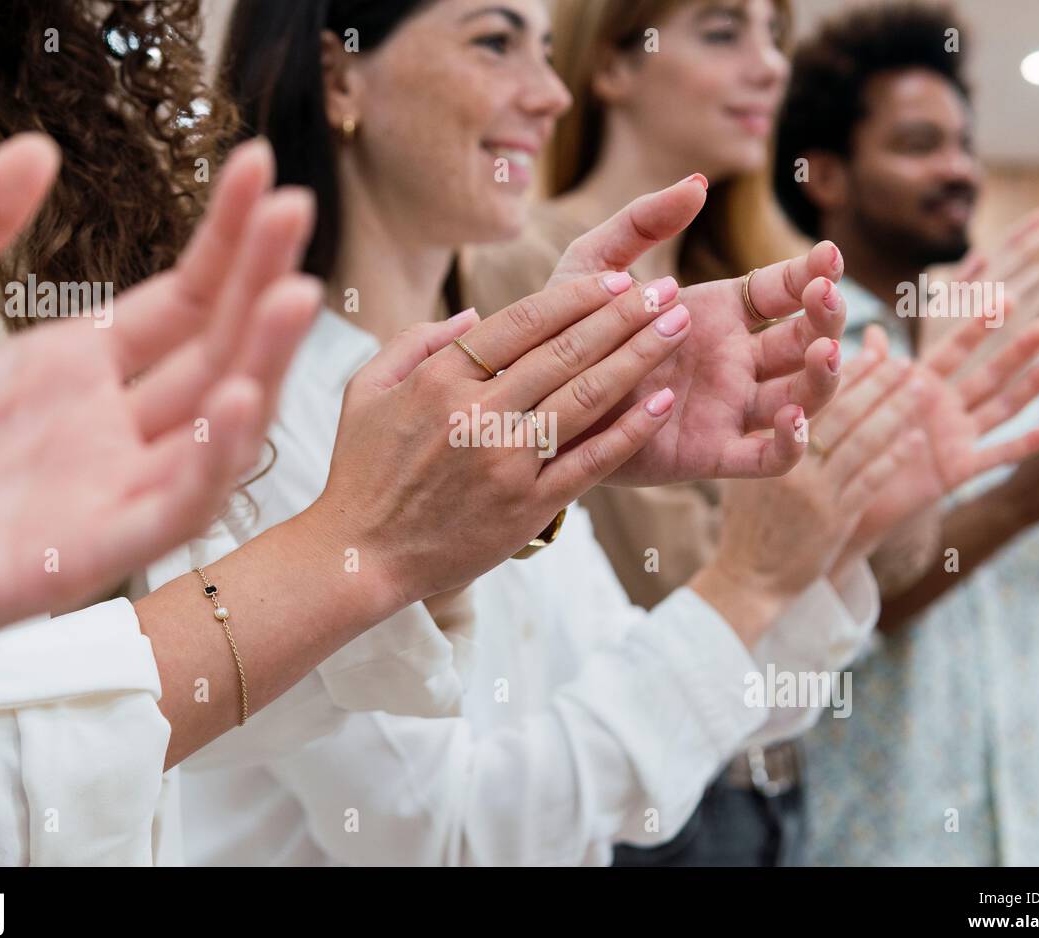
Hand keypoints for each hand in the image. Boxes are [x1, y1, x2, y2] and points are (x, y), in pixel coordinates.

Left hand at [0, 135, 318, 662]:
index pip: (180, 301)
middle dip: (259, 280)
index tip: (260, 170)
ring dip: (262, 363)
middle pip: (214, 351)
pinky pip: (172, 510)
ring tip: (294, 294)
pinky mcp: (83, 556)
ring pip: (216, 428)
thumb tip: (37, 151)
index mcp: (68, 375)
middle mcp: (104, 432)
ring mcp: (102, 492)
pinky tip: (236, 400)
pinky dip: (212, 462)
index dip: (225, 239)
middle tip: (298, 208)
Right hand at [311, 271, 691, 604]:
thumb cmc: (362, 470)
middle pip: (566, 352)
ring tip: (677, 327)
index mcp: (439, 379)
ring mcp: (505, 463)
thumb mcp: (367, 389)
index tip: (618, 279)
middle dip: (625, 315)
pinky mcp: (526, 507)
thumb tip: (478, 315)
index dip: (579, 296)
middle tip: (667, 289)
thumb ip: (417, 341)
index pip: (524, 322)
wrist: (361, 557)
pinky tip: (661, 402)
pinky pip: (588, 462)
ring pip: (586, 398)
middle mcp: (476, 415)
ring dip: (638, 357)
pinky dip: (629, 431)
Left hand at [544, 176, 845, 482]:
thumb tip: (697, 183)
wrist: (533, 403)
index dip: (811, 273)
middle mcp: (732, 362)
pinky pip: (765, 459)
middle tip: (822, 296)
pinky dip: (791, 444)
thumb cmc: (563, 332)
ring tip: (822, 351)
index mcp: (717, 314)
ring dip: (824, 377)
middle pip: (804, 341)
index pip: (783, 291)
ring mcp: (726, 409)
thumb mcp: (594, 266)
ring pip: (800, 397)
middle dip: (825, 317)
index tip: (826, 254)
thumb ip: (641, 222)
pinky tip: (794, 418)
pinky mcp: (708, 454)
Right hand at [690, 347, 928, 640]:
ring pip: (863, 441)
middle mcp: (790, 466)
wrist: (749, 578)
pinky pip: (872, 480)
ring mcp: (815, 493)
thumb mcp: (747, 471)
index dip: (843, 371)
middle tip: (905, 360)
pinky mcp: (836, 521)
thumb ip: (772, 437)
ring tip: (921, 386)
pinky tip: (916, 438)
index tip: (870, 349)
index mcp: (764, 447)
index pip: (810, 398)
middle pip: (841, 413)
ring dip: (896, 410)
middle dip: (878, 383)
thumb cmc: (750, 522)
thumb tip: (804, 397)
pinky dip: (895, 457)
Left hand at [845, 310, 1038, 560]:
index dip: (978, 326)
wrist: (839, 494)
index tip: (1004, 298)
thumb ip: (870, 369)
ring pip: (1002, 407)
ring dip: (1032, 386)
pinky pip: (997, 455)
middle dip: (1018, 350)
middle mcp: (945, 407)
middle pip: (989, 373)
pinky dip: (1027, 444)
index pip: (955, 350)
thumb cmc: (845, 440)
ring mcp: (956, 437)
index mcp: (920, 384)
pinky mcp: (958, 468)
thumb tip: (872, 329)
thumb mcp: (856, 400)